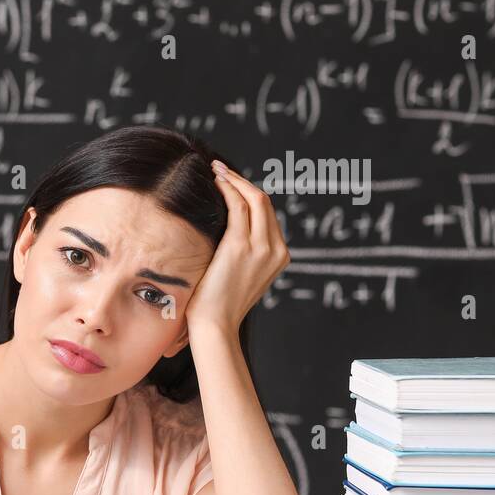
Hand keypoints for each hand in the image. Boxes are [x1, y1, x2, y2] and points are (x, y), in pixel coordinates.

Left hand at [184, 159, 290, 336]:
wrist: (215, 325)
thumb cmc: (218, 305)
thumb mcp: (239, 276)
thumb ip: (242, 255)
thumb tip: (227, 236)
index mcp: (279, 256)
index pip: (267, 215)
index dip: (249, 194)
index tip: (231, 183)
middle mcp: (276, 249)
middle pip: (265, 202)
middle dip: (243, 181)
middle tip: (221, 169)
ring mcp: (262, 247)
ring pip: (255, 199)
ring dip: (234, 180)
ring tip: (216, 170)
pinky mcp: (242, 246)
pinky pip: (238, 206)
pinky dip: (228, 188)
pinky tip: (215, 181)